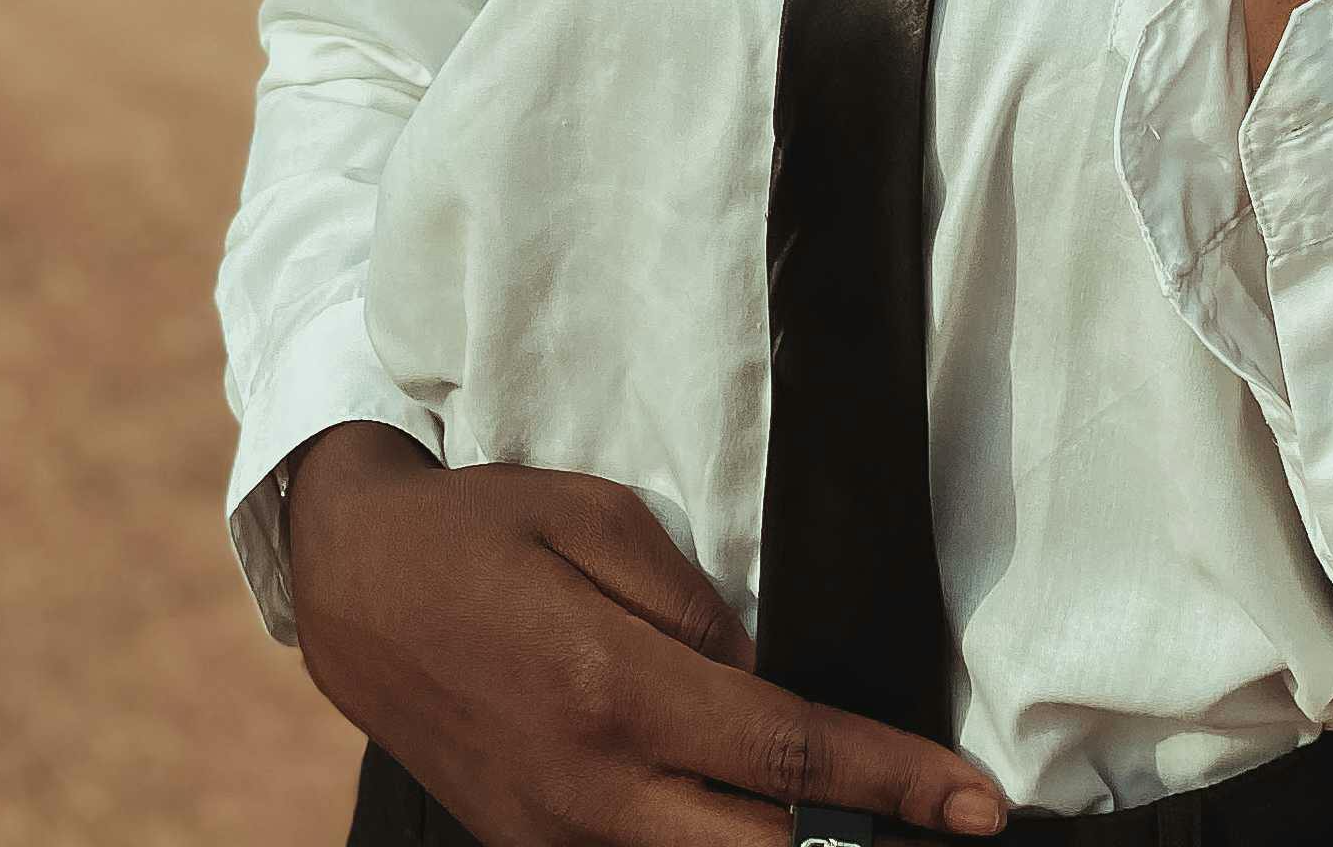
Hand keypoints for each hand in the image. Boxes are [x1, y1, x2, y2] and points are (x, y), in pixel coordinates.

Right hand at [283, 425, 1007, 846]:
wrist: (355, 592)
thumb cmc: (480, 532)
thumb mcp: (594, 518)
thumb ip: (693, 606)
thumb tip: (763, 678)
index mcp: (612, 690)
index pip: (788, 751)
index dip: (894, 782)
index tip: (977, 806)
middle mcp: (588, 787)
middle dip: (856, 845)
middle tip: (943, 822)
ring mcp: (554, 837)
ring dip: (784, 846)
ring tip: (858, 811)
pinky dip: (707, 843)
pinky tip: (747, 807)